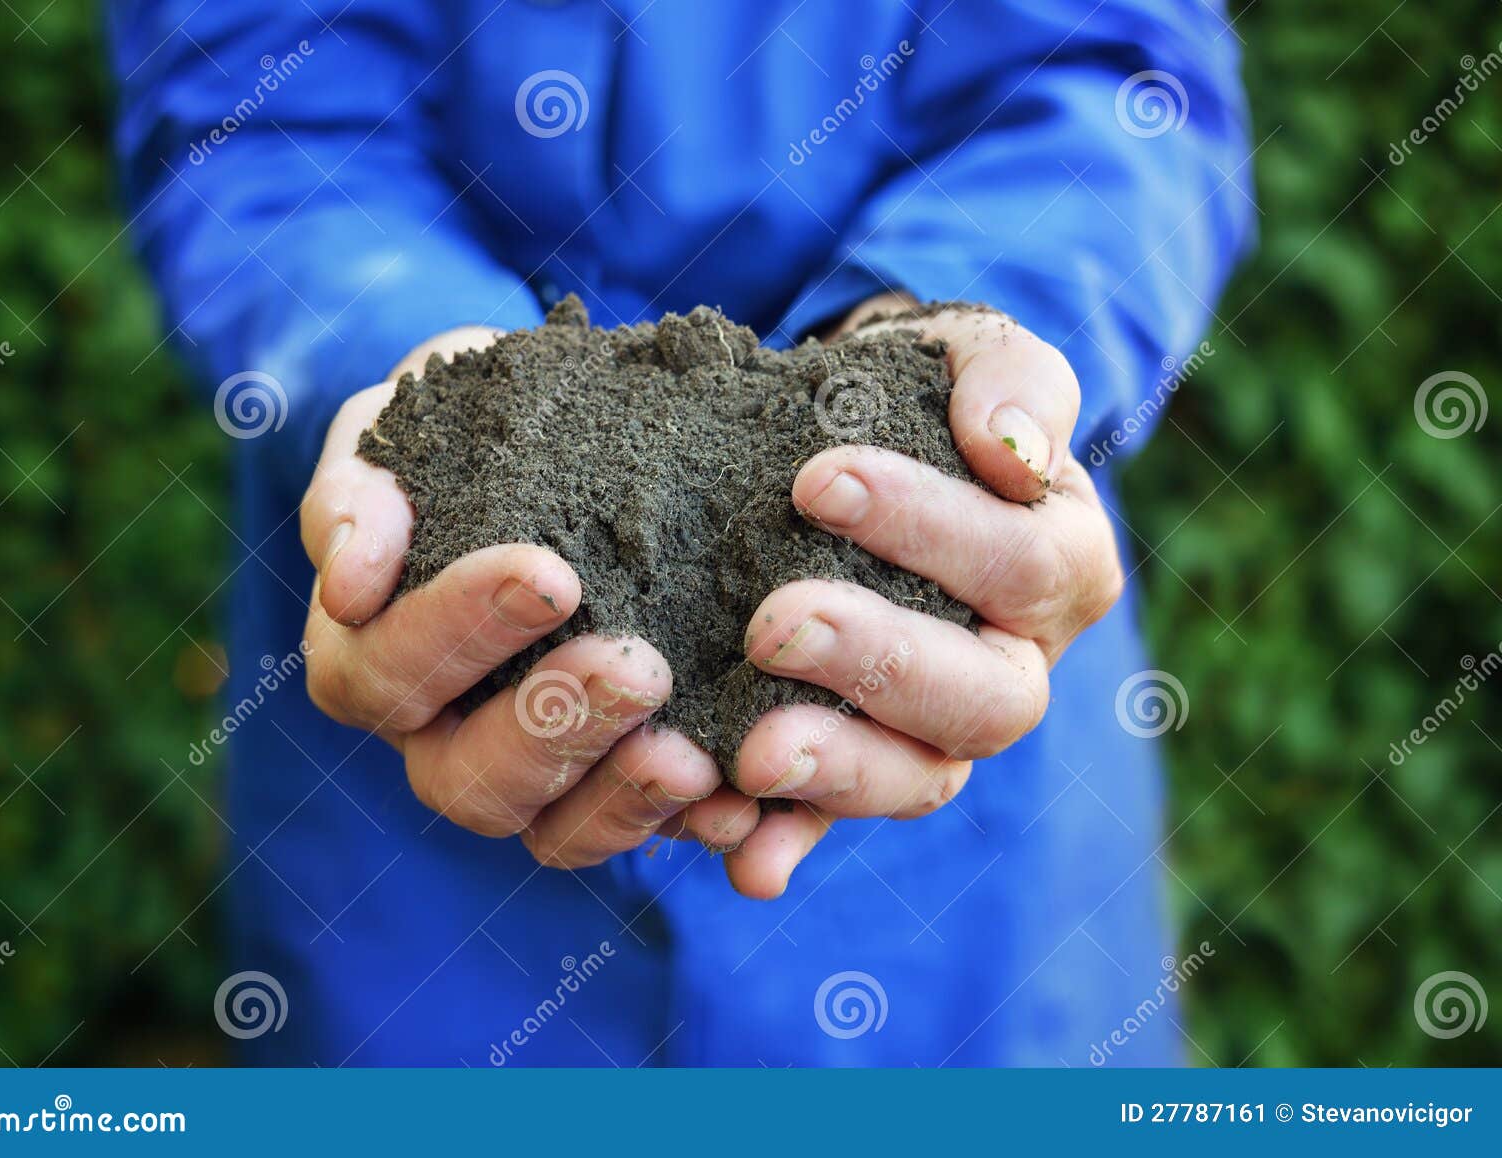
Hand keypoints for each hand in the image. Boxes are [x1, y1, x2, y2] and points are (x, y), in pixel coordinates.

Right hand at [299, 327, 758, 866]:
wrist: (577, 442)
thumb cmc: (474, 428)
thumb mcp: (412, 423)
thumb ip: (364, 487)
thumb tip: (349, 578)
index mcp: (372, 656)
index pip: (384, 670)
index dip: (457, 632)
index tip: (551, 574)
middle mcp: (441, 737)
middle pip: (466, 778)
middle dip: (553, 725)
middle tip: (642, 668)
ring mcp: (531, 778)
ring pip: (552, 832)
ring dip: (621, 799)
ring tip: (693, 759)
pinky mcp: (615, 793)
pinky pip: (646, 836)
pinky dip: (696, 827)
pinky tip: (747, 805)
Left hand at [722, 297, 1125, 898]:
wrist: (854, 444)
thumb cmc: (926, 398)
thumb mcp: (976, 352)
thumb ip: (1011, 381)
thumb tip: (1011, 452)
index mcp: (1060, 570)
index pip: (1017, 564)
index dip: (929, 530)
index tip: (815, 480)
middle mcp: (1014, 667)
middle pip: (983, 701)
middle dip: (879, 664)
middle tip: (773, 625)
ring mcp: (935, 731)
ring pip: (919, 779)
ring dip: (838, 773)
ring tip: (751, 757)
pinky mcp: (859, 765)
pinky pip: (834, 822)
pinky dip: (790, 842)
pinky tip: (741, 856)